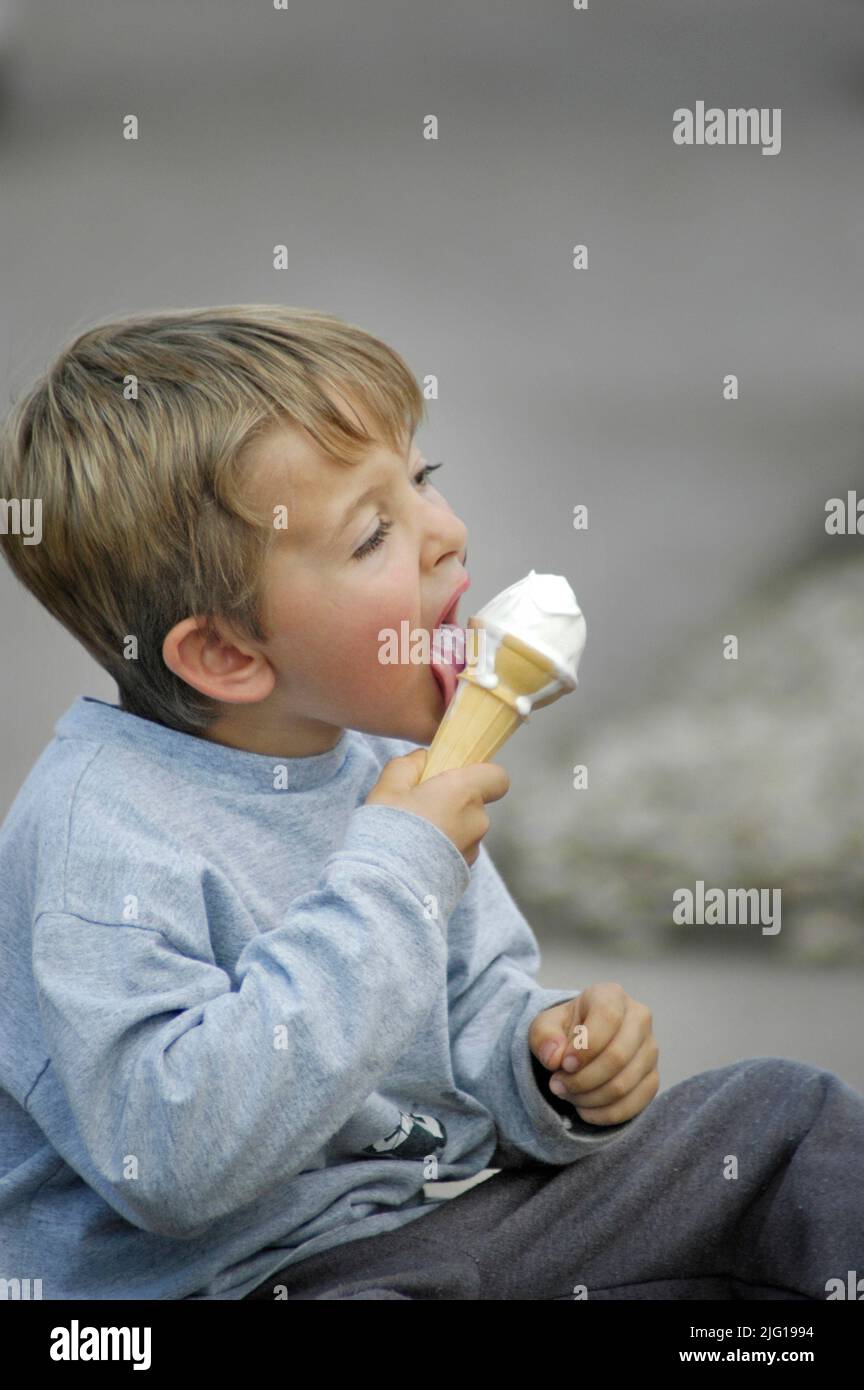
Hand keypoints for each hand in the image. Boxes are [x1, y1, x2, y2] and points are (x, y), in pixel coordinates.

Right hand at [364, 749, 509, 866]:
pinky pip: (457, 853)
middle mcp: (477, 820)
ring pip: (465, 830)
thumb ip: (409, 765)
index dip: (481, 775)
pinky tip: (416, 856)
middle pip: (475, 804)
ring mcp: (473, 850)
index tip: (455, 778)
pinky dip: (443, 851)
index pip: (498, 777)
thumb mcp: (388, 786)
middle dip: (453, 803)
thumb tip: (422, 758)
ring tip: (413, 837)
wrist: (387, 884)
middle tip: (420, 808)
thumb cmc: (389, 829)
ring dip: (447, 829)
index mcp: (464, 792)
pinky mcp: (465, 874)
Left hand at [529, 982, 659, 1124]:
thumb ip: (544, 1038)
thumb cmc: (563, 1031)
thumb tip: (555, 1057)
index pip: (607, 1019)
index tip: (564, 1064)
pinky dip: (605, 1114)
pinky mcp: (652, 1077)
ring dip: (589, 1098)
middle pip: (617, 1057)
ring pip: (624, 1085)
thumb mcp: (544, 1028)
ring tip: (567, 1094)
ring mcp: (650, 1049)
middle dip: (582, 1080)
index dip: (585, 1048)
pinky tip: (584, 1109)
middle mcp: (639, 1018)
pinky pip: (634, 1105)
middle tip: (557, 1086)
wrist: (580, 1045)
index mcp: (611, 996)